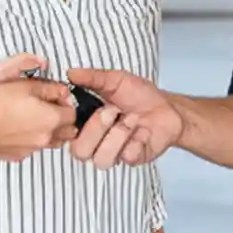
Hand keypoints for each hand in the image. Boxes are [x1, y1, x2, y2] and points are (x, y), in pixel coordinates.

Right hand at [0, 78, 77, 162]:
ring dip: (49, 129)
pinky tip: (17, 126)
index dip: (65, 101)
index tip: (53, 94)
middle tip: (46, 104)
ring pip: (52, 140)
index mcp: (52, 118)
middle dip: (62, 118)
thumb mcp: (22, 83)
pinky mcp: (16, 155)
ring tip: (31, 115)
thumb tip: (61, 89)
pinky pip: (33, 146)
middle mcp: (46, 137)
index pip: (74, 112)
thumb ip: (48, 86)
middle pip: (68, 130)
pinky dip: (32, 137)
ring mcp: (31, 149)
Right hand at [66, 68, 183, 169]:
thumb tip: (70, 73)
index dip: (70, 122)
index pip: (65, 134)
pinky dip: (136, 141)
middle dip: (96, 129)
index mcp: (85, 124)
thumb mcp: (114, 80)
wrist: (167, 107)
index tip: (79, 103)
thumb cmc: (138, 95)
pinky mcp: (132, 159)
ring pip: (101, 159)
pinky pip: (126, 157)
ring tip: (132, 119)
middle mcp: (96, 143)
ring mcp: (114, 153)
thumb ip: (92, 78)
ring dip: (118, 135)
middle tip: (113, 110)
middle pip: (79, 152)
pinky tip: (143, 131)